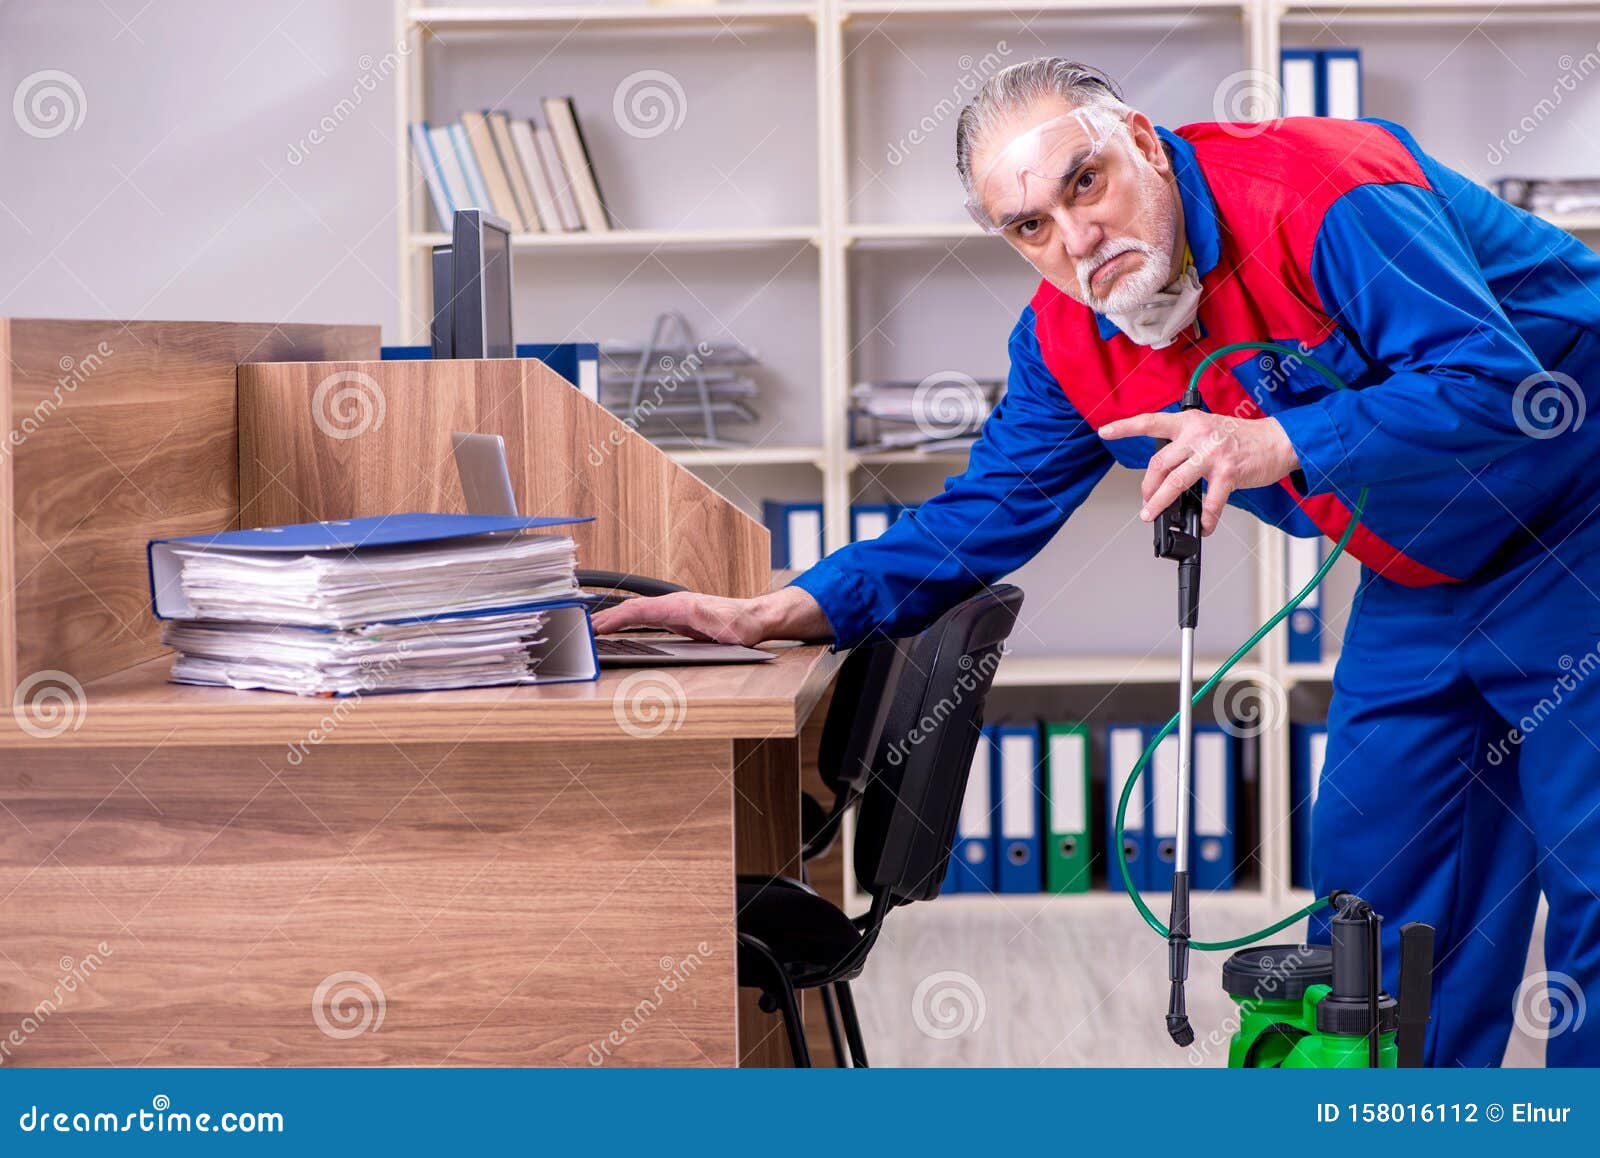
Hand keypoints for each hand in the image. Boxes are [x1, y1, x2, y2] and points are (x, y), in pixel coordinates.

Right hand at [588, 584, 832, 645]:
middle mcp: (674, 604)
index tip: (596, 627)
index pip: (639, 610)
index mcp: (680, 605)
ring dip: (614, 621)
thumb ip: (706, 617)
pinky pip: (645, 619)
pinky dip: (627, 623)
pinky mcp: (676, 618)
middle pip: (632, 610)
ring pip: (636, 613)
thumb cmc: (743, 625)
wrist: (756, 619)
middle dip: (606, 619)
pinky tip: (618, 629)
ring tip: (593, 630)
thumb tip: (685, 608)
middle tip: (583, 630)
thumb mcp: (726, 627)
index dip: (615, 619)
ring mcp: (674, 610)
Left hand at [1097, 410, 1298, 535]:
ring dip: (1160, 503)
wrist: (1278, 440)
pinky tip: (1204, 526)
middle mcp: (1197, 434)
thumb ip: (1184, 445)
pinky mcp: (1228, 472)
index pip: (1150, 422)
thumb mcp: (1208, 428)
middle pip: (1158, 464)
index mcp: (1189, 421)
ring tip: (1152, 515)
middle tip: (1145, 503)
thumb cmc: (1242, 438)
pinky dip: (1206, 519)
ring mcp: (1212, 453)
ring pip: (1175, 483)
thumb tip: (1165, 475)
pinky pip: (1209, 502)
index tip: (1105, 431)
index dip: (1125, 426)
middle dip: (1146, 488)